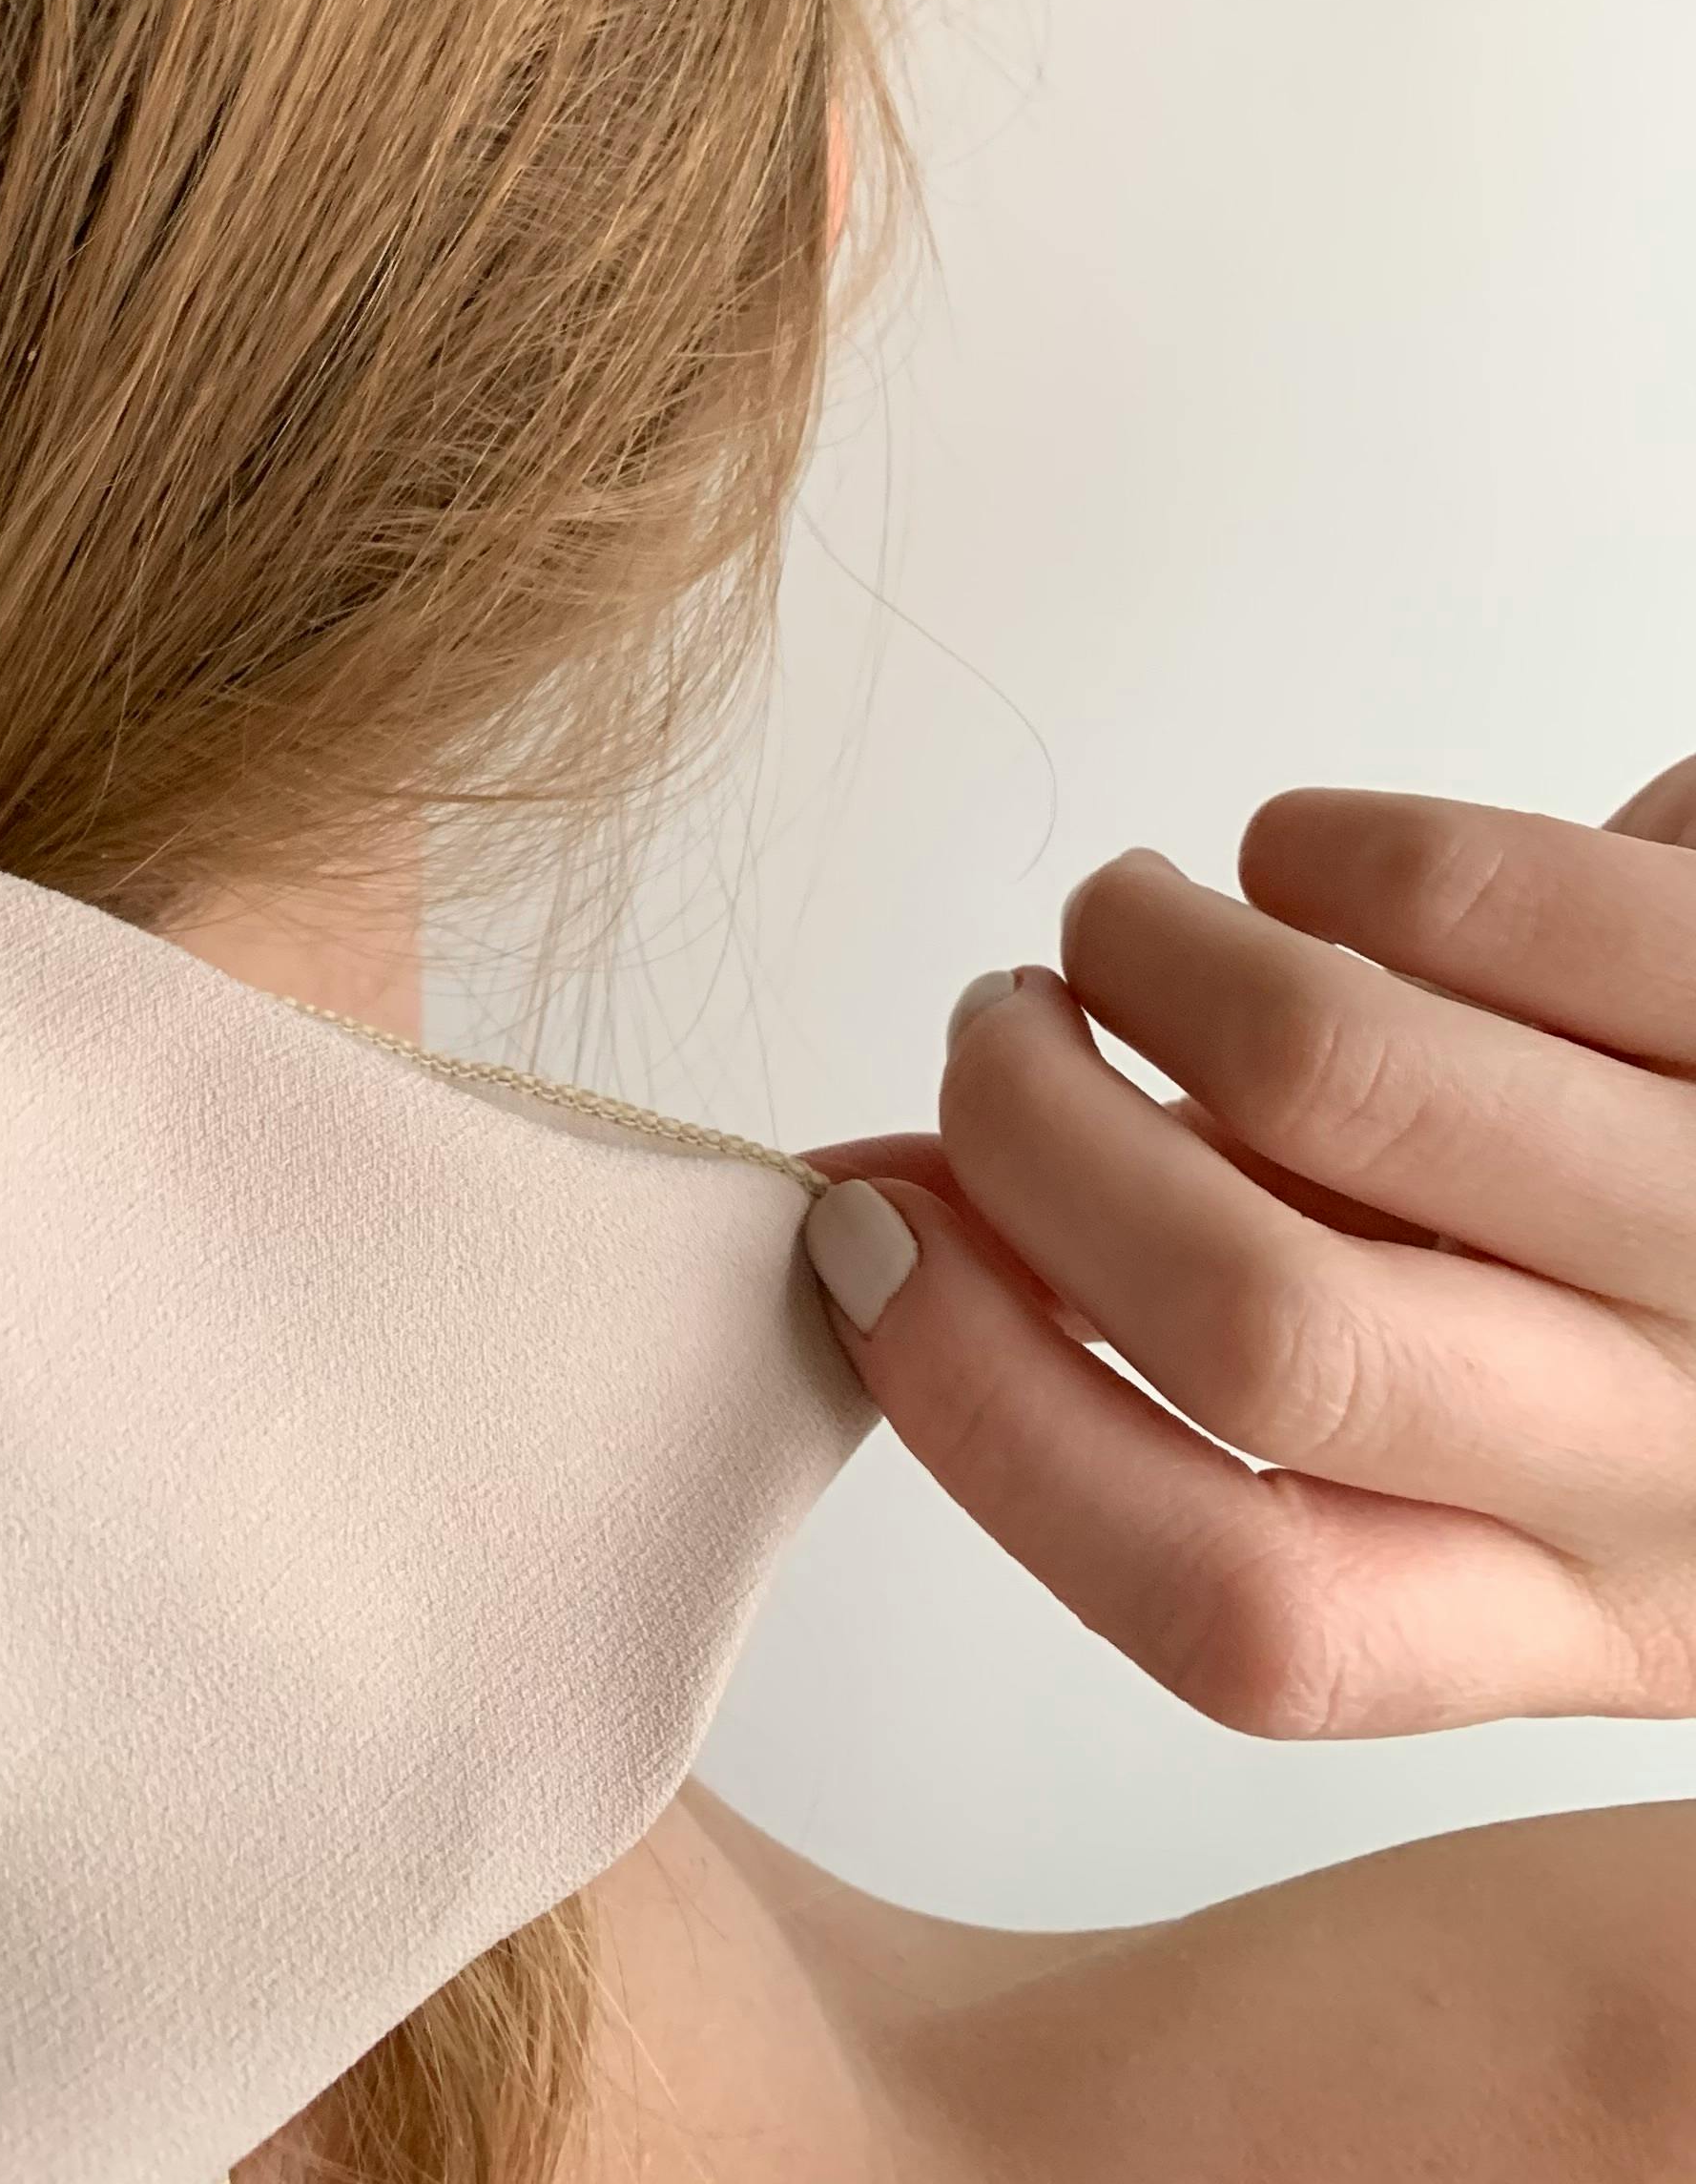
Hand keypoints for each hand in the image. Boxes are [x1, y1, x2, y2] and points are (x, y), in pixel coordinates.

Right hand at [800, 765, 1695, 1737]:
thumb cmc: (1651, 1254)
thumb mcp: (1473, 1386)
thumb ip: (1168, 1336)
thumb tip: (848, 1217)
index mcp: (1586, 1615)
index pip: (1239, 1611)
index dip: (995, 1419)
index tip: (869, 1245)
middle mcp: (1688, 1467)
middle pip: (1252, 1328)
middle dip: (1032, 1133)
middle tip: (1000, 1033)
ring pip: (1325, 1079)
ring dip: (1142, 955)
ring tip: (1129, 927)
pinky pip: (1451, 894)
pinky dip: (1305, 845)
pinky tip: (1312, 868)